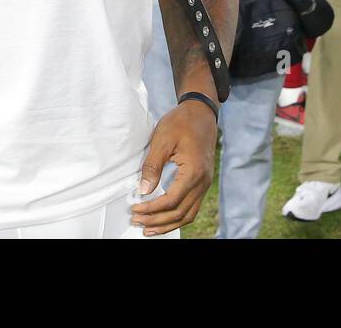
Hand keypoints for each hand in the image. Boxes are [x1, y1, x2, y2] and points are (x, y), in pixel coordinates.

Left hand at [131, 98, 217, 235]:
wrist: (201, 112)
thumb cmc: (182, 122)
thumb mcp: (162, 140)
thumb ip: (152, 167)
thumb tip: (143, 191)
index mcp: (194, 171)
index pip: (171, 201)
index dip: (152, 209)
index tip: (135, 209)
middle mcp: (203, 181)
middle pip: (180, 212)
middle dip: (157, 221)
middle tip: (137, 221)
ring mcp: (205, 182)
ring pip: (189, 214)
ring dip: (168, 224)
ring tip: (149, 228)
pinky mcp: (203, 181)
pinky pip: (192, 206)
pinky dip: (178, 216)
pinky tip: (165, 218)